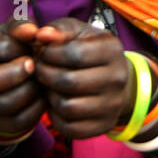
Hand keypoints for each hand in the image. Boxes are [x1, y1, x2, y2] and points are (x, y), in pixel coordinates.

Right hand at [0, 17, 45, 139]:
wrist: (3, 77)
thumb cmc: (9, 47)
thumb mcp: (10, 31)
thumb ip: (20, 26)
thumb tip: (33, 32)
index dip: (19, 46)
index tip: (31, 45)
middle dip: (16, 73)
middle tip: (33, 65)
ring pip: (6, 104)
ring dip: (31, 89)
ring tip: (38, 79)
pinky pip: (21, 121)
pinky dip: (38, 107)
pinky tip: (41, 94)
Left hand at [30, 17, 134, 139]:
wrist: (114, 78)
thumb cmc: (88, 50)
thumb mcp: (77, 32)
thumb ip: (58, 29)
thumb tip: (41, 35)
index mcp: (112, 50)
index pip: (74, 54)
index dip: (49, 54)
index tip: (42, 53)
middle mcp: (118, 78)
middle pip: (69, 82)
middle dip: (45, 75)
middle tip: (39, 69)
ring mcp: (113, 105)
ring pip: (67, 107)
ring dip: (50, 96)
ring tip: (48, 86)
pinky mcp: (104, 125)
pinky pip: (69, 128)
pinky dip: (56, 116)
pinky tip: (56, 102)